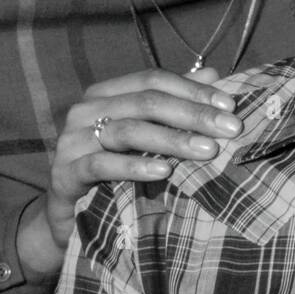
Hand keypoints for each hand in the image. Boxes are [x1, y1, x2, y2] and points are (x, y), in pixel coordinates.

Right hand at [19, 68, 240, 270]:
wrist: (67, 218)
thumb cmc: (112, 172)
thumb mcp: (146, 136)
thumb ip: (174, 104)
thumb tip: (214, 75)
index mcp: (106, 93)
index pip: (154, 79)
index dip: (193, 89)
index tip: (230, 106)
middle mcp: (86, 110)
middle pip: (146, 102)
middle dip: (192, 115)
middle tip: (230, 129)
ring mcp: (72, 140)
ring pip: (128, 131)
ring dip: (172, 140)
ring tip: (207, 151)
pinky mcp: (64, 173)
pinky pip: (101, 165)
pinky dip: (135, 167)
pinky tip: (164, 171)